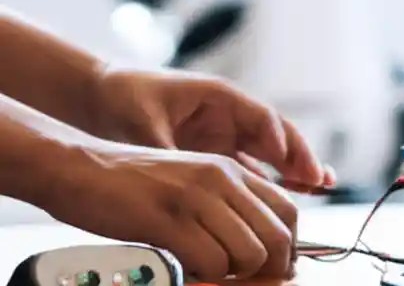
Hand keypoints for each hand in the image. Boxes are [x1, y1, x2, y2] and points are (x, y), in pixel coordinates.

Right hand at [43, 141, 298, 280]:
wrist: (79, 166)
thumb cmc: (131, 185)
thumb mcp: (191, 184)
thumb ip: (224, 207)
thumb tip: (256, 250)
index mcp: (231, 170)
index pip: (288, 210)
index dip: (288, 247)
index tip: (274, 268)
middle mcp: (222, 178)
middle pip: (277, 236)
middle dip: (269, 269)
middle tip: (247, 282)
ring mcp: (196, 197)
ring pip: (249, 253)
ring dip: (234, 275)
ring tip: (210, 272)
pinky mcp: (168, 218)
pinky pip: (211, 261)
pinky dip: (207, 277)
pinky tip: (187, 270)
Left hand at [89, 68, 334, 190]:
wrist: (101, 94)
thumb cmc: (124, 96)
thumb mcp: (143, 123)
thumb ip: (167, 150)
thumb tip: (183, 180)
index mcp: (219, 96)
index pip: (259, 116)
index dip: (276, 138)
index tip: (287, 160)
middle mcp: (230, 115)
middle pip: (275, 134)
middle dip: (299, 155)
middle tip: (319, 177)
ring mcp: (226, 134)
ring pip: (270, 152)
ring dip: (295, 167)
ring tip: (321, 185)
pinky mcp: (217, 153)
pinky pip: (252, 167)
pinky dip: (272, 180)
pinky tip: (291, 195)